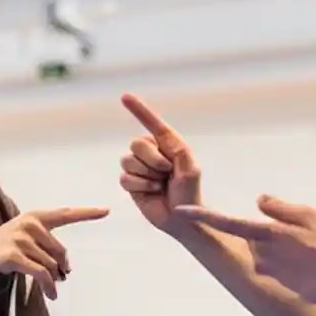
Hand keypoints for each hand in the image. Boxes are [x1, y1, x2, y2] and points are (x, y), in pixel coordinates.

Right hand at [0, 207, 109, 299]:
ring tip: (52, 287)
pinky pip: (40, 273)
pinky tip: (51, 294)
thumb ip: (51, 247)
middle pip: (59, 251)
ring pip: (50, 265)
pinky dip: (48, 286)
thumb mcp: (33, 239)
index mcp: (38, 217)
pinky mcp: (13, 256)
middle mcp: (29, 224)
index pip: (66, 214)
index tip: (106, 211)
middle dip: (62, 267)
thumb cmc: (15, 245)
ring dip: (54, 280)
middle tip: (62, 276)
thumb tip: (66, 269)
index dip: (87, 213)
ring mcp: (19, 239)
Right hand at [118, 93, 201, 233]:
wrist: (181, 219)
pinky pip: (125, 177)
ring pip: (128, 160)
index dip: (139, 110)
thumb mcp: (190, 169)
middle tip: (166, 172)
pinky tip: (151, 192)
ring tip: (160, 184)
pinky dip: (139, 185)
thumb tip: (161, 136)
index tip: (125, 96)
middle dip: (151, 159)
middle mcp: (152, 153)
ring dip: (146, 175)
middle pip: (137, 144)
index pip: (153, 124)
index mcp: (168, 145)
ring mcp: (140, 167)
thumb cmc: (190, 194)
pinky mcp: (131, 182)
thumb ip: (178, 150)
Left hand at [176, 194, 315, 303]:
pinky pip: (277, 271)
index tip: (180, 211)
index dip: (203, 216)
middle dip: (268, 236)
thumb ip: (279, 207)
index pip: (227, 222)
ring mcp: (269, 272)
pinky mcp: (278, 285)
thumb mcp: (308, 214)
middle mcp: (262, 254)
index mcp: (268, 233)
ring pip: (265, 256)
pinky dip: (289, 268)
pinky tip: (309, 269)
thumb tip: (260, 200)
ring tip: (308, 253)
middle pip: (254, 239)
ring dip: (280, 253)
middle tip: (300, 237)